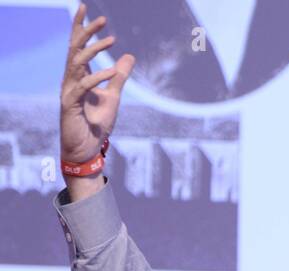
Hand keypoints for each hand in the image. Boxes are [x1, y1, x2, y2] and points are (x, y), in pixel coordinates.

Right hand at [60, 4, 133, 171]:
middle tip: (102, 18)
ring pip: (77, 62)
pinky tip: (111, 71)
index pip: (77, 45)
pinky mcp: (70, 104)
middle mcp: (70, 79)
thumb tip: (129, 56)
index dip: (81, 26)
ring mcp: (68, 90)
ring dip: (94, 50)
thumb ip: (119, 78)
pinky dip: (98, 77)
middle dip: (86, 31)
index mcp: (79, 75)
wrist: (86, 149)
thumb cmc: (96, 124)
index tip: (86, 8)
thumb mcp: (113, 97)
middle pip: (75, 48)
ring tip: (112, 39)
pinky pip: (83, 86)